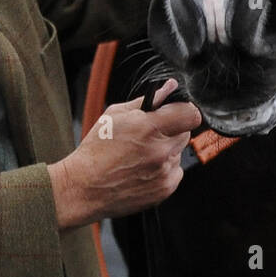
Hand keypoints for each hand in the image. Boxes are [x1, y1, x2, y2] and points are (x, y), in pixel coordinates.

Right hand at [49, 78, 200, 229]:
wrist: (85, 187)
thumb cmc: (96, 150)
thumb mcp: (116, 115)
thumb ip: (148, 100)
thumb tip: (169, 88)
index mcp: (148, 127)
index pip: (190, 114)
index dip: (184, 110)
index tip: (176, 113)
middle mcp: (160, 151)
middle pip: (186, 132)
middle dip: (172, 130)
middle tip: (150, 134)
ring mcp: (164, 172)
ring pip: (179, 152)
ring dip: (166, 150)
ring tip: (141, 154)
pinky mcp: (165, 189)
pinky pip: (176, 171)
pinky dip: (164, 168)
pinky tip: (143, 168)